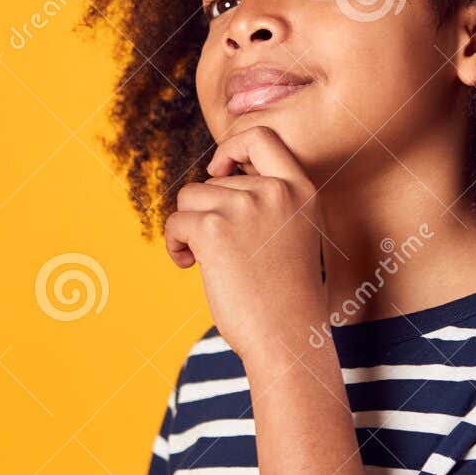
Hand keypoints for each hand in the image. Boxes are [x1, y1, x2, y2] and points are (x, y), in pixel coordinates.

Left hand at [164, 125, 328, 362]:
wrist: (286, 337)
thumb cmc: (286, 295)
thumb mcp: (293, 233)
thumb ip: (268, 200)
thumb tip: (215, 175)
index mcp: (300, 190)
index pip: (260, 137)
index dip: (231, 147)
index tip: (217, 171)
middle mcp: (274, 191)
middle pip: (212, 179)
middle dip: (204, 211)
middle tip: (215, 247)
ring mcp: (244, 207)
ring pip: (190, 198)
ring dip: (187, 228)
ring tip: (203, 259)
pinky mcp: (214, 228)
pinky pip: (176, 221)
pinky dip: (175, 244)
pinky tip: (190, 265)